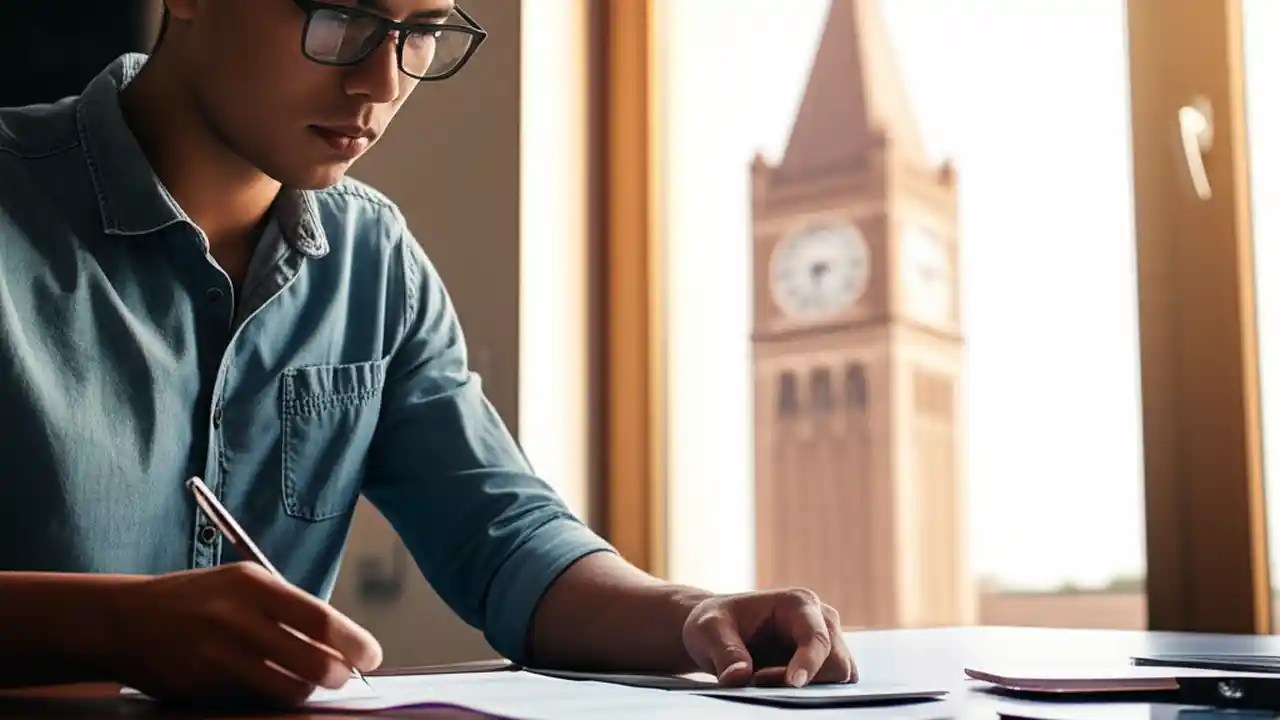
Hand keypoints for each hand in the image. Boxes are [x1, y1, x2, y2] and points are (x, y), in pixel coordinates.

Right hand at [105, 562, 381, 707]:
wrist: (126, 620)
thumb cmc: (200, 600)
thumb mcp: (243, 586)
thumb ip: (289, 610)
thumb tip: (342, 643)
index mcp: (253, 584)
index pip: (319, 619)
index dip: (353, 643)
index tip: (372, 656)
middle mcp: (235, 619)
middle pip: (311, 662)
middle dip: (337, 676)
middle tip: (343, 677)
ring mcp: (216, 656)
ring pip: (286, 690)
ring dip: (305, 691)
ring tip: (305, 683)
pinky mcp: (201, 688)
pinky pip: (252, 701)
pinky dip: (267, 698)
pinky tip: (261, 685)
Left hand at [682, 588, 855, 687]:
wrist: (718, 631)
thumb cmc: (716, 623)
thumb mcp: (709, 631)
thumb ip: (725, 652)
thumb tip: (739, 677)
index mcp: (798, 603)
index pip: (817, 637)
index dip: (810, 662)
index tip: (793, 684)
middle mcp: (820, 620)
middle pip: (837, 662)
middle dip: (806, 679)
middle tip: (759, 680)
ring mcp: (826, 642)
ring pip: (838, 677)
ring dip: (808, 688)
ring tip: (763, 679)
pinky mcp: (823, 663)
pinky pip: (830, 687)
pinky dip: (809, 693)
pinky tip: (776, 687)